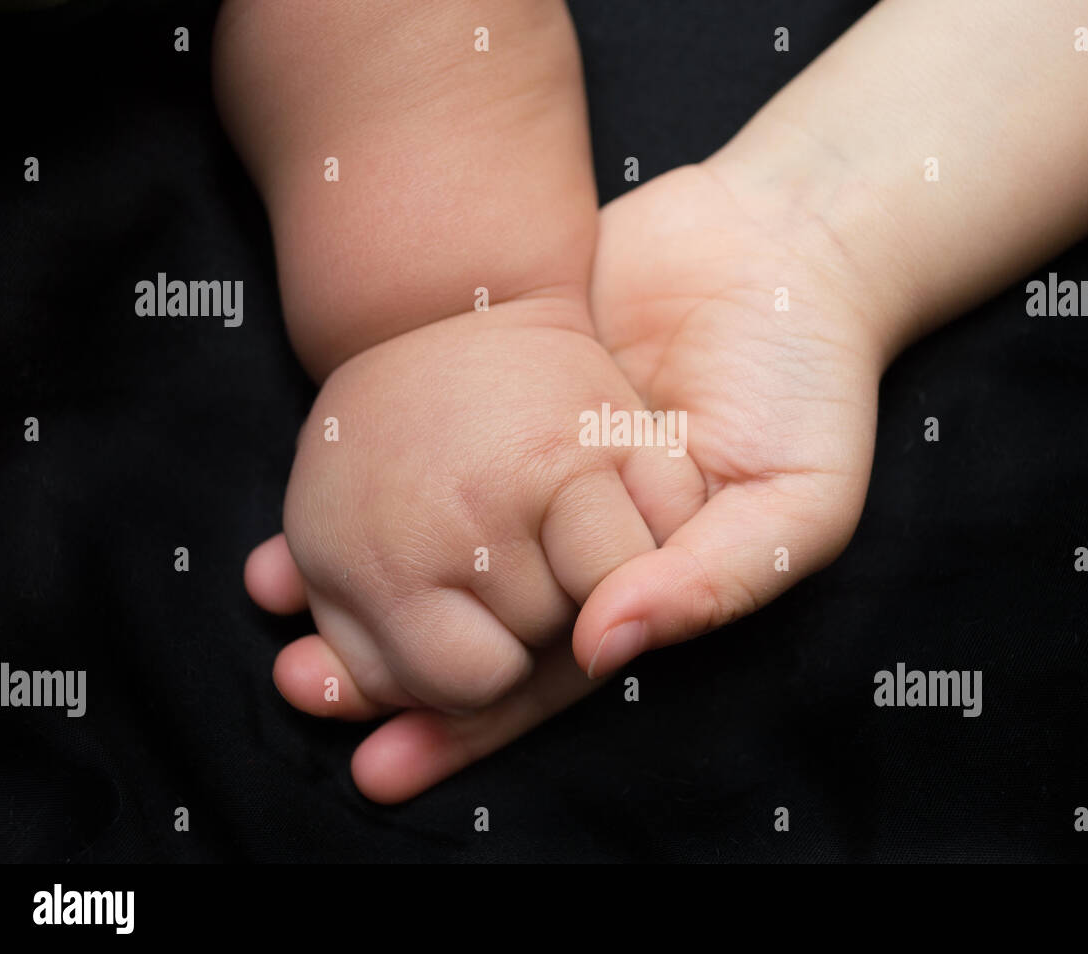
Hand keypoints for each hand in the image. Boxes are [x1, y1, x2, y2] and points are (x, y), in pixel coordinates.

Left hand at [284, 163, 886, 801]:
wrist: (779, 242)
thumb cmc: (810, 385)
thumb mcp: (796, 501)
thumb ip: (710, 580)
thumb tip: (602, 647)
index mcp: (640, 583)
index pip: (544, 674)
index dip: (468, 721)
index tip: (385, 759)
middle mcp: (575, 539)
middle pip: (472, 621)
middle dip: (390, 668)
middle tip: (305, 689)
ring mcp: (532, 471)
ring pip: (436, 547)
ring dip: (360, 585)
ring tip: (277, 609)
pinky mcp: (502, 399)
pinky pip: (428, 458)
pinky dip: (368, 488)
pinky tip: (299, 519)